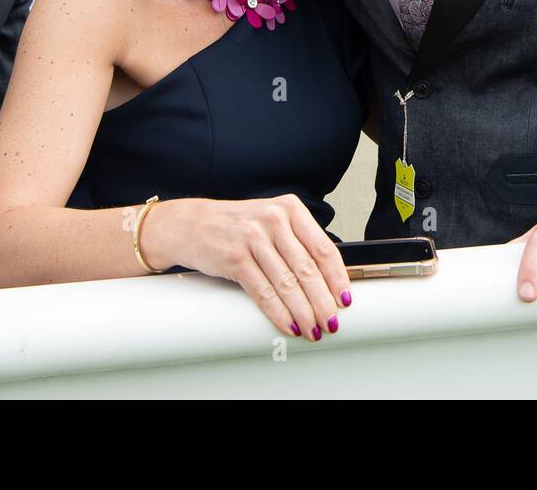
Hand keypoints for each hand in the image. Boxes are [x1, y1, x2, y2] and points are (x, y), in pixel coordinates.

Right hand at [148, 195, 350, 341]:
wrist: (191, 223)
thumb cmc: (236, 225)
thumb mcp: (271, 221)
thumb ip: (297, 241)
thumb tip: (327, 279)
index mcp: (290, 209)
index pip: (323, 247)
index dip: (337, 277)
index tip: (345, 298)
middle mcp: (274, 219)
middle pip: (308, 269)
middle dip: (323, 301)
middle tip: (332, 321)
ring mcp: (254, 238)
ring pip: (288, 283)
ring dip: (304, 312)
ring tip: (314, 328)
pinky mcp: (235, 258)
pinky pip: (263, 291)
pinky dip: (279, 312)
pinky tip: (289, 324)